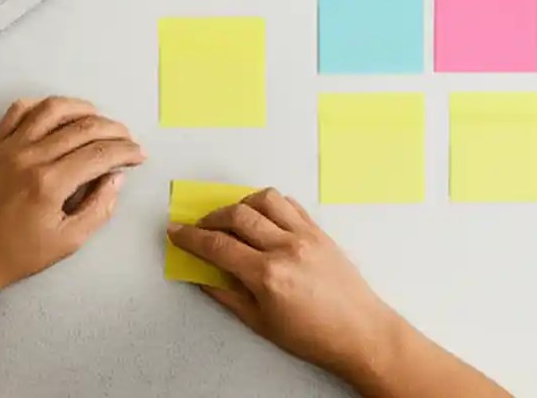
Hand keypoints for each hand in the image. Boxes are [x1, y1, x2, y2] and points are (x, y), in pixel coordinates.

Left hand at [0, 97, 144, 299]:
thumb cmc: (16, 254)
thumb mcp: (68, 242)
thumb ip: (99, 208)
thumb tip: (116, 178)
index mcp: (50, 184)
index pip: (100, 154)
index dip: (127, 151)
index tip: (139, 155)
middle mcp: (30, 157)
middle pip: (83, 127)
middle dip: (114, 130)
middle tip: (127, 140)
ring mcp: (9, 147)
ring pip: (53, 109)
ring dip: (83, 109)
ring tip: (99, 120)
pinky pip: (19, 111)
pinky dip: (42, 105)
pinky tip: (58, 114)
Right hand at [166, 189, 405, 385]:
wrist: (360, 332)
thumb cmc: (314, 335)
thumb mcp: (261, 323)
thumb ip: (227, 295)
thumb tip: (202, 276)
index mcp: (267, 275)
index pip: (218, 246)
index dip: (191, 237)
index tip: (177, 232)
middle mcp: (286, 248)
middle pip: (237, 215)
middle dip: (210, 218)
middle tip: (199, 227)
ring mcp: (306, 236)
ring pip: (264, 200)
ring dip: (241, 204)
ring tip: (231, 218)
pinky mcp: (320, 232)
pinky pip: (290, 204)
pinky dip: (270, 204)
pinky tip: (262, 216)